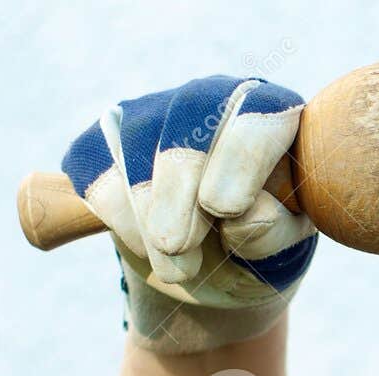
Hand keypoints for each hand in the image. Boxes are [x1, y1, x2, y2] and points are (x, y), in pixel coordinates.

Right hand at [61, 76, 317, 352]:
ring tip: (178, 270)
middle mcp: (211, 101)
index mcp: (273, 118)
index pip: (256, 117)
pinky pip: (96, 172)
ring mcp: (152, 115)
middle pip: (184, 122)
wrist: (212, 271)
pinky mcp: (104, 143)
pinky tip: (149, 251)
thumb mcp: (282, 254)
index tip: (225, 209)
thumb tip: (247, 214)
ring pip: (133, 146)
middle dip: (176, 189)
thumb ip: (272, 233)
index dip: (238, 158)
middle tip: (179, 248)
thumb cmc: (259, 253)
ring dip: (149, 217)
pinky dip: (120, 220)